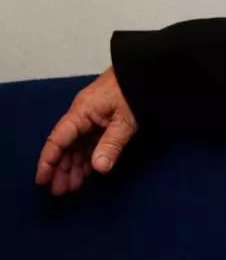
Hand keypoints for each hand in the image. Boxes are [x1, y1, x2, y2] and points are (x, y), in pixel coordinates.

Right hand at [35, 68, 138, 194]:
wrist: (148, 68)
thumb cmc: (135, 89)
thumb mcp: (126, 119)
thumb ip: (111, 143)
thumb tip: (98, 168)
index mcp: (81, 112)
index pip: (58, 140)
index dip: (48, 161)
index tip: (43, 180)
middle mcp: (82, 114)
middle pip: (66, 145)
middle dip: (61, 168)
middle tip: (60, 191)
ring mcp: (93, 115)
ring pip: (78, 144)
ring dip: (75, 165)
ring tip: (72, 186)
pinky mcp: (104, 117)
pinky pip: (90, 139)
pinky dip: (88, 155)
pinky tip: (88, 170)